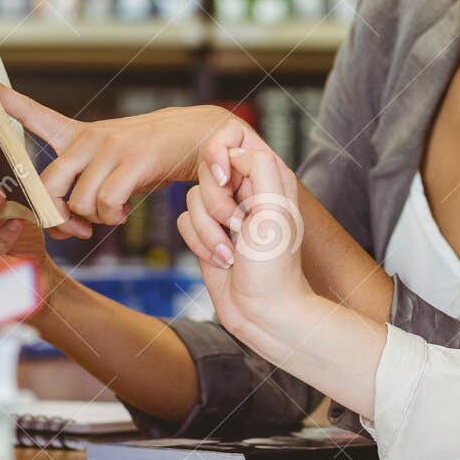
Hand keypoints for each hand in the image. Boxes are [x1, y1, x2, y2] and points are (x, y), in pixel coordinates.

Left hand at [0, 79, 262, 236]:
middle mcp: (88, 138)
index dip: (2, 98)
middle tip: (76, 228)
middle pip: (47, 183)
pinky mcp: (131, 160)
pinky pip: (106, 204)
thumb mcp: (110, 169)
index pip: (33, 114)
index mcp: (78, 136)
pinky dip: (114, 217)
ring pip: (79, 201)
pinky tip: (125, 210)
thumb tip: (64, 229)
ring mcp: (109, 147)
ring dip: (94, 219)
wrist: (197, 139)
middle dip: (57, 215)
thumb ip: (81, 194)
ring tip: (112, 212)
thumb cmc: (148, 160)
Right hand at [177, 142, 313, 342]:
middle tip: (238, 226)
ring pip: (192, 199)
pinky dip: (199, 243)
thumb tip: (233, 152)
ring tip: (231, 253)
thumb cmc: (273, 265)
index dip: (222, 163)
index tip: (227, 182)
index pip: (233, 147)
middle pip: (207, 173)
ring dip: (208, 231)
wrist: (262, 311)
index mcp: (271, 179)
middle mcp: (248, 191)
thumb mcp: (275, 208)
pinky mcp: (207, 233)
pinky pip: (183, 221)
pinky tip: (221, 261)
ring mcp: (226, 213)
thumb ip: (260, 167)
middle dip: (216, 205)